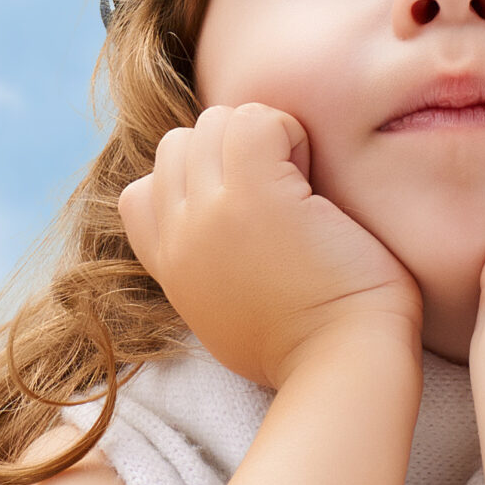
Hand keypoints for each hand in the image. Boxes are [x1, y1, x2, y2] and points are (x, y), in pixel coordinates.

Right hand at [119, 103, 421, 388]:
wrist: (343, 366)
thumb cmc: (308, 348)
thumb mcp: (226, 316)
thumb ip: (206, 271)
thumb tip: (220, 240)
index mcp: (170, 266)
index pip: (141, 193)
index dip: (193, 185)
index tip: (243, 218)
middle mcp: (180, 235)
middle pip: (178, 145)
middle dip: (229, 155)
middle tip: (282, 200)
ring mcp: (211, 212)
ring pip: (213, 122)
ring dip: (263, 140)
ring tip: (301, 190)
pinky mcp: (257, 193)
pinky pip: (256, 118)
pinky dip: (290, 133)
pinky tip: (313, 183)